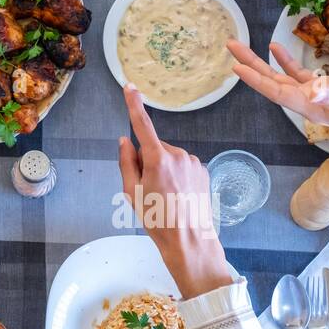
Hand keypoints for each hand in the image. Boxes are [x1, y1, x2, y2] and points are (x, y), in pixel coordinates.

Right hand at [119, 84, 230, 298]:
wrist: (189, 241)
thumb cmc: (158, 220)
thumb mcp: (131, 193)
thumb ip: (126, 163)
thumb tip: (125, 141)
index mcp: (157, 160)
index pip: (142, 125)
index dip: (134, 104)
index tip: (130, 87)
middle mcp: (178, 156)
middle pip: (154, 148)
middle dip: (148, 160)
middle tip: (148, 188)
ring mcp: (193, 163)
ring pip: (169, 157)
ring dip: (164, 169)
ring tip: (165, 196)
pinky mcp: (203, 170)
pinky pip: (183, 165)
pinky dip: (177, 175)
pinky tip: (178, 195)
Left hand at [227, 40, 328, 178]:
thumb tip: (312, 88)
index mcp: (313, 107)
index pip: (278, 93)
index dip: (256, 80)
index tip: (236, 67)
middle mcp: (308, 103)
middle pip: (272, 84)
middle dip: (250, 65)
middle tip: (231, 46)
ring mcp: (315, 97)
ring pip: (281, 78)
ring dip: (262, 63)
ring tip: (242, 46)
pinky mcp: (325, 90)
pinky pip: (298, 74)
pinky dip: (286, 62)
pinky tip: (276, 48)